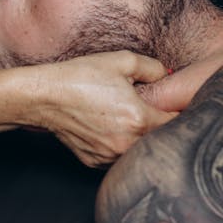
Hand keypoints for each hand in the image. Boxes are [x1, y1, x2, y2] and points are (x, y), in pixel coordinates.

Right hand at [29, 51, 176, 167]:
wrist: (45, 96)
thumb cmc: (81, 76)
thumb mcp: (121, 61)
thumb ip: (153, 68)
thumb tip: (166, 76)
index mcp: (139, 119)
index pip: (175, 123)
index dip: (177, 112)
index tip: (171, 104)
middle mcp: (127, 143)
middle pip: (158, 139)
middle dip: (157, 125)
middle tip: (147, 108)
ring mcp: (110, 156)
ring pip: (137, 150)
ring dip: (137, 137)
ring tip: (122, 116)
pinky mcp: (96, 161)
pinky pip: (117, 156)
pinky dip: (118, 144)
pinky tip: (107, 126)